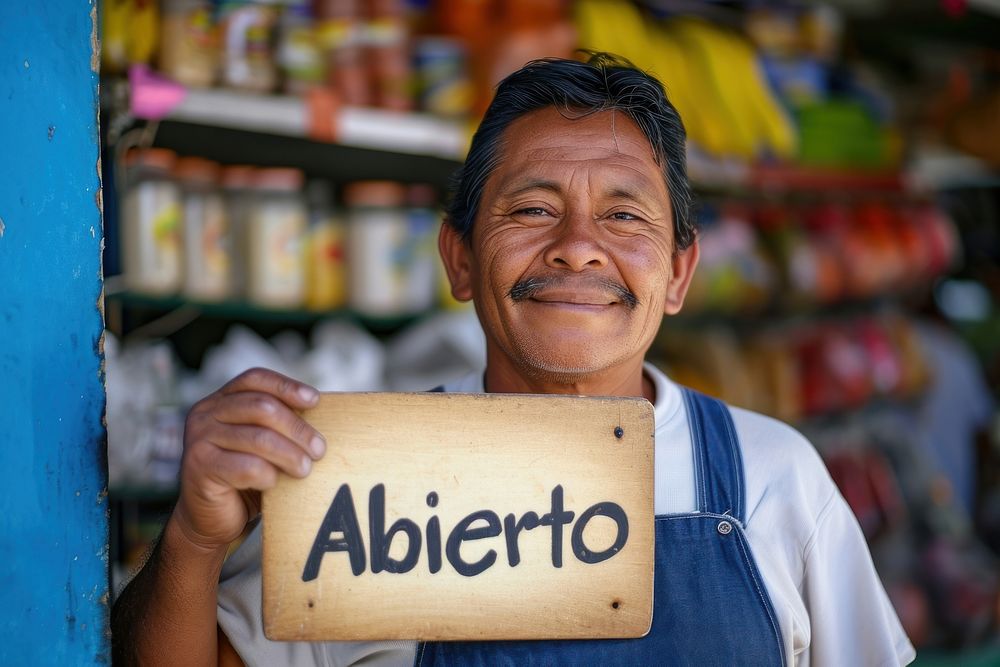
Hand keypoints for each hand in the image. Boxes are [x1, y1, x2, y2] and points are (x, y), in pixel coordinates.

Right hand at [172, 368, 325, 551]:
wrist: (210, 519)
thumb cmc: (243, 478)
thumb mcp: (261, 444)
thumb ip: (278, 426)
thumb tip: (325, 414)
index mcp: (220, 400)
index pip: (255, 379)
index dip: (287, 386)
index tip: (315, 401)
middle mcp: (205, 414)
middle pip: (262, 407)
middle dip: (298, 428)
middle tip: (319, 449)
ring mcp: (198, 439)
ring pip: (258, 438)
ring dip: (290, 454)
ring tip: (306, 469)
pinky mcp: (200, 468)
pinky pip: (246, 467)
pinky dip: (268, 475)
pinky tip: (274, 483)